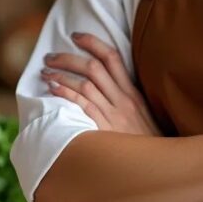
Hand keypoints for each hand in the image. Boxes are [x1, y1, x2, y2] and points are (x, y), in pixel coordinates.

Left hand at [40, 32, 161, 136]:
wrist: (156, 165)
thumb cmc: (146, 142)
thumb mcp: (142, 114)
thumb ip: (126, 98)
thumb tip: (106, 84)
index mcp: (132, 92)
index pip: (112, 57)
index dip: (93, 43)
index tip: (76, 36)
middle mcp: (122, 99)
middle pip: (94, 68)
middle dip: (69, 58)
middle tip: (50, 56)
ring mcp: (113, 114)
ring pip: (85, 85)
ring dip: (62, 76)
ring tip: (46, 73)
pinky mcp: (103, 130)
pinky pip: (83, 107)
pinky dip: (67, 95)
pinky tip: (53, 90)